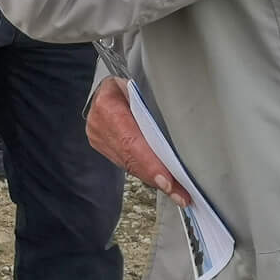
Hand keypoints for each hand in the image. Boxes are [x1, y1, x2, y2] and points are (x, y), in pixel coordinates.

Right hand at [85, 77, 190, 206]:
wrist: (103, 87)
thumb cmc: (127, 85)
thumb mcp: (141, 88)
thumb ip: (153, 108)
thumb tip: (182, 132)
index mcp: (108, 105)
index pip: (131, 141)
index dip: (150, 164)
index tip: (167, 181)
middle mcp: (99, 125)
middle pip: (131, 158)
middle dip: (158, 178)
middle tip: (181, 194)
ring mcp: (98, 137)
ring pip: (129, 164)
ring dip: (154, 179)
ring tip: (178, 193)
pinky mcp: (101, 146)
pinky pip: (126, 163)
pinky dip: (145, 172)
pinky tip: (161, 181)